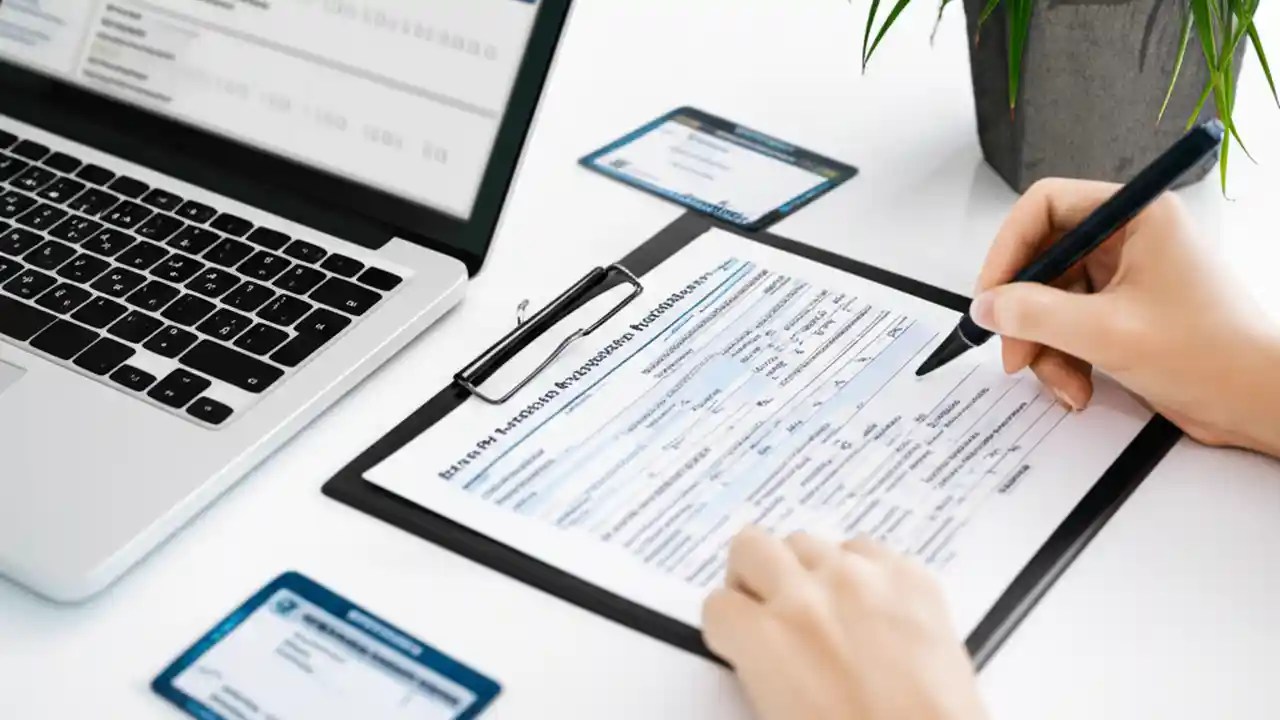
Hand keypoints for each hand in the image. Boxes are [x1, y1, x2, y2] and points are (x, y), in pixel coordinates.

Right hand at [702, 527, 987, 719]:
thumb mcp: (777, 714)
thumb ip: (760, 664)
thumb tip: (760, 647)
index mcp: (767, 639)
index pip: (718, 604)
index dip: (730, 627)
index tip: (742, 637)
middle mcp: (808, 594)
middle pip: (751, 546)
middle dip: (753, 577)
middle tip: (769, 607)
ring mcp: (862, 578)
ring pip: (807, 542)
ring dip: (806, 570)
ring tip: (826, 609)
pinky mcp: (911, 577)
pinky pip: (866, 549)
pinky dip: (861, 571)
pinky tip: (870, 607)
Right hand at [973, 178, 1279, 455]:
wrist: (1259, 403)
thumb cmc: (1211, 355)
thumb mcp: (1107, 332)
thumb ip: (1035, 314)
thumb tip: (986, 306)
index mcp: (1137, 216)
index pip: (1046, 206)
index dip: (1009, 248)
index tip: (992, 294)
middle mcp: (1130, 239)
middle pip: (1043, 259)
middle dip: (1024, 312)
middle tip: (1013, 351)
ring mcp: (1126, 277)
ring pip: (1051, 300)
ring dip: (1044, 345)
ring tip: (1060, 382)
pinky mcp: (1123, 313)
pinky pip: (1069, 326)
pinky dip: (1064, 359)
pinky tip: (1079, 388)